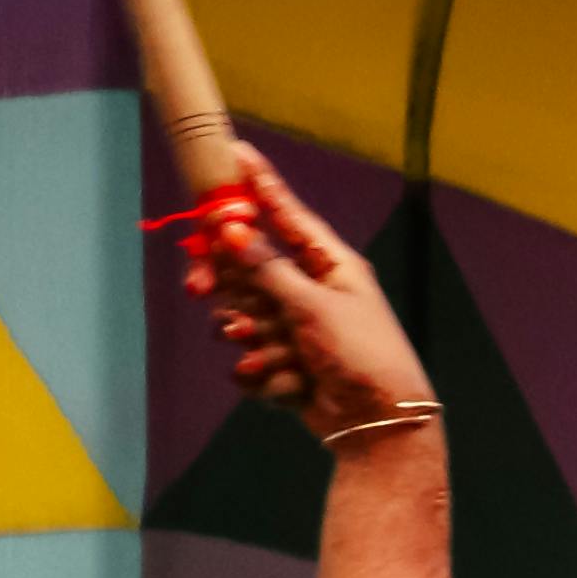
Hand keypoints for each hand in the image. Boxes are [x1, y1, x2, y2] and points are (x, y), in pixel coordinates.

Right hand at [178, 149, 435, 433]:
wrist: (378, 426)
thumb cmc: (363, 356)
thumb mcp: (316, 306)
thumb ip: (269, 269)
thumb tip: (231, 228)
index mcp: (329, 265)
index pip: (285, 216)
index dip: (258, 186)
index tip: (234, 152)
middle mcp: (310, 291)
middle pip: (245, 267)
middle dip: (224, 282)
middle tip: (198, 288)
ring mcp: (295, 328)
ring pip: (241, 316)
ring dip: (254, 339)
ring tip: (279, 354)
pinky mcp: (284, 363)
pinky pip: (250, 360)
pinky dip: (266, 375)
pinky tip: (291, 386)